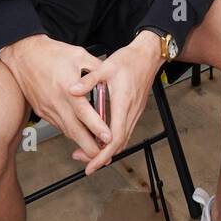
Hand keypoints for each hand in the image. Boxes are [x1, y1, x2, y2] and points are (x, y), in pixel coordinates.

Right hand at [0, 35, 111, 158]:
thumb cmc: (51, 53)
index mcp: (67, 88)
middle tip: (103, 156)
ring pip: (66, 131)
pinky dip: (71, 133)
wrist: (23, 54)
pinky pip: (59, 126)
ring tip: (96, 150)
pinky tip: (81, 136)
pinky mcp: (42, 111)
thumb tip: (111, 77)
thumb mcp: (79, 55)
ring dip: (80, 143)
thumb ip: (96, 68)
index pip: (84, 113)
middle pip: (75, 131)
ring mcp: (48, 109)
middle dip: (89, 147)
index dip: (97, 127)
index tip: (108, 138)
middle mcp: (57, 102)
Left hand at [66, 30, 163, 173]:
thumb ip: (88, 80)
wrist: (148, 55)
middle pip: (119, 144)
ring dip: (108, 149)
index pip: (114, 138)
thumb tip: (71, 90)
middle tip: (85, 162)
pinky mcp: (135, 110)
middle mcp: (131, 112)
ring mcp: (135, 112)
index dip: (102, 154)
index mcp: (123, 103)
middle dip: (102, 157)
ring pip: (123, 139)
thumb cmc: (129, 60)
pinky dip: (114, 140)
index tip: (91, 165)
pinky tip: (102, 138)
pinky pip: (125, 131)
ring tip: (90, 153)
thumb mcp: (106, 67)